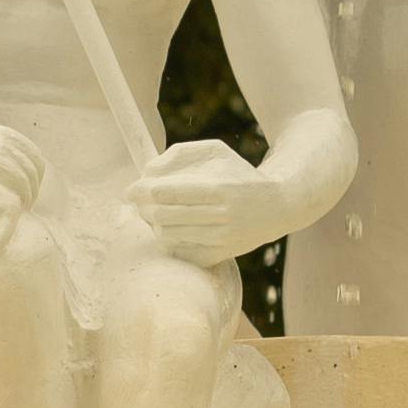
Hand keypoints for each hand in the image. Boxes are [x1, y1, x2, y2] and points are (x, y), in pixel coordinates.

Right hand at [0, 119, 41, 213]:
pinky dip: (23, 198)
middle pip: (36, 168)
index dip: (36, 178)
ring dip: (29, 195)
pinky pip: (21, 182)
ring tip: (20, 210)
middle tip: (26, 205)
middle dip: (34, 187)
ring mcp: (3, 148)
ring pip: (30, 177)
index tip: (29, 193)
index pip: (35, 157)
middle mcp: (7, 138)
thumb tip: (14, 169)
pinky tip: (15, 210)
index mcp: (6, 134)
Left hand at [131, 137, 265, 270]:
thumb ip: (180, 154)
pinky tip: (177, 228)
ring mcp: (221, 240)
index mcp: (219, 187)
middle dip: (142, 209)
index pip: (165, 192)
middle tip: (138, 203)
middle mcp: (222, 216)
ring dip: (155, 223)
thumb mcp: (216, 151)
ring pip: (167, 235)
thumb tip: (148, 171)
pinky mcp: (221, 256)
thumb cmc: (238, 174)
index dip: (140, 191)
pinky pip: (180, 251)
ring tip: (158, 213)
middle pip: (162, 216)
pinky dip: (171, 239)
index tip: (129, 190)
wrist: (278, 207)